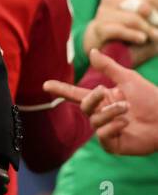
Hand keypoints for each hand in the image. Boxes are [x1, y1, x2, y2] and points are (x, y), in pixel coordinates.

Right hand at [43, 48, 157, 155]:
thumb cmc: (152, 99)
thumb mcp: (129, 79)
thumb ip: (108, 67)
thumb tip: (92, 50)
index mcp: (104, 100)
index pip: (78, 95)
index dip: (62, 90)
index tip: (46, 85)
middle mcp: (103, 114)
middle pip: (85, 106)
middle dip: (91, 99)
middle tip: (103, 91)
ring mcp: (108, 130)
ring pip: (94, 121)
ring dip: (110, 112)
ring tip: (126, 109)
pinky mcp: (114, 144)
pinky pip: (102, 135)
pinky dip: (112, 127)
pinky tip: (126, 124)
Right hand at [82, 0, 157, 66]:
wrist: (107, 45)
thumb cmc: (132, 27)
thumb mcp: (147, 13)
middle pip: (143, 7)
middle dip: (155, 20)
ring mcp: (102, 12)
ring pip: (133, 20)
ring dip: (147, 31)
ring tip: (154, 36)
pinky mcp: (98, 29)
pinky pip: (120, 30)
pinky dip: (134, 36)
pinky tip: (141, 39)